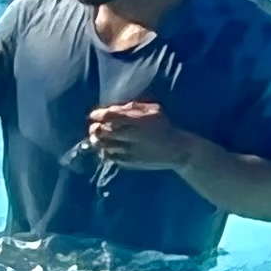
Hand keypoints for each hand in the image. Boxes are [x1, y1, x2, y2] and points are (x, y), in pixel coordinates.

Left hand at [86, 99, 200, 171]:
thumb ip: (132, 107)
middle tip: (94, 126)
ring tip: (97, 137)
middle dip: (94, 128)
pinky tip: (106, 147)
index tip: (94, 115)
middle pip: (102, 131)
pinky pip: (108, 157)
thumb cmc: (164, 126)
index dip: (98, 115)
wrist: (176, 149)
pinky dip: (103, 151)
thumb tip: (113, 108)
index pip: (109, 116)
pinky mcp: (127, 162)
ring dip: (96, 140)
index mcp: (137, 121)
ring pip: (102, 145)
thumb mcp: (153, 110)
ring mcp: (128, 150)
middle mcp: (131, 136)